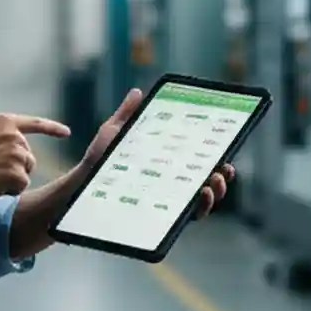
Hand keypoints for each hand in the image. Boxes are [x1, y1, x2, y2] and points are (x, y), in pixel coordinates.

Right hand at [0, 113, 70, 199]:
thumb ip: (1, 135)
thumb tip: (16, 145)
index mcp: (5, 121)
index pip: (35, 123)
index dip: (52, 129)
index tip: (66, 133)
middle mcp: (15, 135)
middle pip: (29, 156)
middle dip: (17, 166)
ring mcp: (18, 153)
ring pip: (26, 171)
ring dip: (13, 178)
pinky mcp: (18, 172)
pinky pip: (21, 185)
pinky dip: (10, 190)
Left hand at [82, 89, 234, 218]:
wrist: (83, 182)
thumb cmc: (100, 159)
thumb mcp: (114, 132)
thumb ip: (128, 114)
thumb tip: (138, 92)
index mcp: (168, 165)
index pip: (200, 163)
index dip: (219, 160)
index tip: (227, 153)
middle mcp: (172, 185)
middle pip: (208, 184)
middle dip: (222, 177)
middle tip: (223, 168)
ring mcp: (168, 202)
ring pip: (203, 203)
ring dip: (215, 193)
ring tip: (212, 182)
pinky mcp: (160, 216)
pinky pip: (186, 217)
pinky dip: (199, 208)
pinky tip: (198, 196)